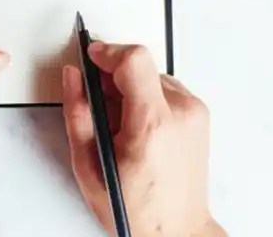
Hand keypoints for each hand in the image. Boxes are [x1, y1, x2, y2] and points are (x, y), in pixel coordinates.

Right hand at [62, 43, 225, 236]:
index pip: (134, 60)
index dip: (106, 52)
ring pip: (151, 76)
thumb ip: (78, 114)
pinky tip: (137, 128)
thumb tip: (73, 78)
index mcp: (152, 124)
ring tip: (120, 126)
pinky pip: (165, 89)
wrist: (176, 231)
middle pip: (140, 66)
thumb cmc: (136, 209)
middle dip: (112, 77)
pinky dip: (146, 99)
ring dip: (130, 90)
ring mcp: (195, 113)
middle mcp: (181, 113)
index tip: (90, 56)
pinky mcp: (199, 116)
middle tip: (99, 105)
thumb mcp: (89, 166)